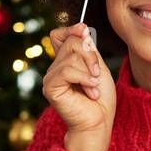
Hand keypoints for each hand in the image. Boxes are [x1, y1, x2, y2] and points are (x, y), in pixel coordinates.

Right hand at [42, 22, 115, 150]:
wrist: (99, 122)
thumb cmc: (100, 99)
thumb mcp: (98, 68)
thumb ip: (88, 49)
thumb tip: (81, 28)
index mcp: (65, 62)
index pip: (59, 35)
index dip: (71, 29)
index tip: (85, 31)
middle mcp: (55, 68)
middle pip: (70, 42)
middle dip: (90, 56)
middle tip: (97, 75)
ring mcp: (50, 77)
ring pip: (70, 57)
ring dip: (89, 72)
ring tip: (93, 88)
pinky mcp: (50, 87)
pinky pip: (67, 70)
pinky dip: (84, 79)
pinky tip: (90, 91)